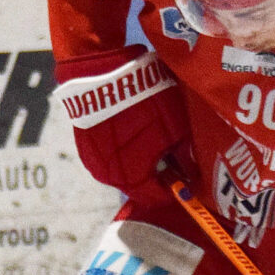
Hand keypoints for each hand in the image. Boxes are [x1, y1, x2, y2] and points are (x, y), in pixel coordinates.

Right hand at [53, 44, 191, 194]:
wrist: (100, 77)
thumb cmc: (145, 103)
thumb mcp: (175, 126)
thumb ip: (184, 154)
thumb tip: (190, 170)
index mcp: (134, 178)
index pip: (157, 198)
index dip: (174, 189)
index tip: (185, 176)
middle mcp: (110, 178)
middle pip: (138, 185)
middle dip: (154, 174)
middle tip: (168, 154)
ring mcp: (93, 163)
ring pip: (121, 171)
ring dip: (136, 162)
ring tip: (147, 139)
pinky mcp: (84, 148)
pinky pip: (107, 158)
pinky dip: (120, 150)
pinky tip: (127, 131)